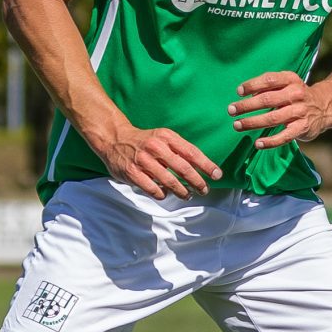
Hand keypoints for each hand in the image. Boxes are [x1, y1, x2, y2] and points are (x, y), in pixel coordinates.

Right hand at [93, 123, 222, 198]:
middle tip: (204, 189)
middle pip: (183, 168)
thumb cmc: (145, 141)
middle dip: (197, 182)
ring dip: (182, 191)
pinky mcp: (132, 173)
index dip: (206, 165)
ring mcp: (143, 160)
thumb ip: (180, 149)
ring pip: (169, 181)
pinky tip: (165, 194)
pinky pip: (153, 189)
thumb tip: (202, 166)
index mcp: (166, 136)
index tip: (217, 175)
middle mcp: (156, 147)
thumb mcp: (163, 137)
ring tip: (188, 195)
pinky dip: (162, 194)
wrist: (115, 139)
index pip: (191, 152)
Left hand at [229, 70, 331, 149]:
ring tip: (237, 125)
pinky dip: (270, 142)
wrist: (325, 106)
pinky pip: (284, 136)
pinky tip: (257, 144)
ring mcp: (299, 112)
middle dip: (247, 106)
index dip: (252, 85)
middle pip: (267, 100)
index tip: (239, 92)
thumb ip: (269, 87)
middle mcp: (296, 94)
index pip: (269, 80)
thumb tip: (246, 95)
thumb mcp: (287, 84)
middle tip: (231, 110)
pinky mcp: (302, 128)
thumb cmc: (297, 94)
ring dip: (253, 122)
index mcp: (290, 80)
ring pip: (272, 118)